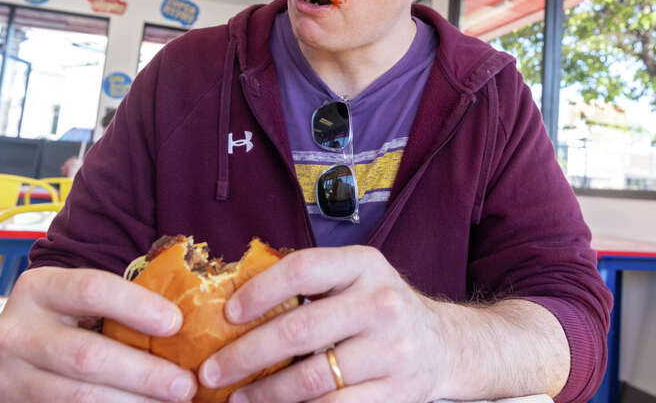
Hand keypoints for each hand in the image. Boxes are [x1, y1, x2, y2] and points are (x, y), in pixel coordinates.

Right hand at [0, 266, 197, 401]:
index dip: (137, 306)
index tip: (176, 324)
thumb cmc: (65, 323)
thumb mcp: (78, 304)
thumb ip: (119, 309)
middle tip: (185, 385)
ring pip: (78, 397)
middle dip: (144, 373)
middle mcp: (13, 331)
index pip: (92, 290)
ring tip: (170, 402)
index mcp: (39, 288)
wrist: (11, 359)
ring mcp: (6, 377)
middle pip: (88, 355)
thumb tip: (188, 325)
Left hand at [198, 245, 450, 401]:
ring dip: (266, 394)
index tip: (228, 314)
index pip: (302, 270)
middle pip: (300, 330)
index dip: (259, 291)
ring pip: (313, 379)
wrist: (443, 344)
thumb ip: (310, 284)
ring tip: (238, 398)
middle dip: (246, 355)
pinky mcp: (396, 391)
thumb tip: (235, 304)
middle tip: (212, 371)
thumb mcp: (356, 279)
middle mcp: (381, 303)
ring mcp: (392, 349)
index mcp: (364, 265)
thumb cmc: (380, 310)